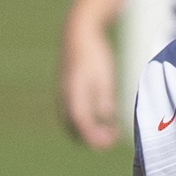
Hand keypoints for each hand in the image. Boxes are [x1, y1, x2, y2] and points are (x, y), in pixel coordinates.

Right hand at [60, 29, 119, 149]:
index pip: (83, 126)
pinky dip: (84, 123)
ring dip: (89, 132)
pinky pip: (71, 117)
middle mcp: (64, 99)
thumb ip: (104, 99)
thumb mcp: (104, 77)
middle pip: (75, 131)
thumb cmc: (94, 54)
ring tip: (109, 129)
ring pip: (72, 126)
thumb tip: (105, 119)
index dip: (96, 139)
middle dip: (93, 139)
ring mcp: (62, 97)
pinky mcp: (64, 94)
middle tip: (113, 136)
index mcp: (74, 95)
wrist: (78, 35)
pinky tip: (101, 117)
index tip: (112, 140)